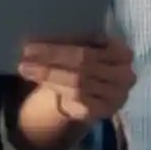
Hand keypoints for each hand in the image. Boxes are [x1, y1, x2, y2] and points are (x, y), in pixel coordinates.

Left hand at [18, 36, 135, 122]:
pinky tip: (38, 80)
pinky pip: (77, 98)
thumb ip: (67, 41)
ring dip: (48, 74)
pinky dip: (55, 87)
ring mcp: (117, 95)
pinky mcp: (105, 110)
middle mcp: (125, 74)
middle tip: (25, 55)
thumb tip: (37, 39)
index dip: (59, 45)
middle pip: (82, 62)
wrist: (92, 93)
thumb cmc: (85, 63)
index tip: (32, 44)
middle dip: (50, 58)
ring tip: (26, 67)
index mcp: (122, 51)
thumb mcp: (80, 47)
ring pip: (77, 82)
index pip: (89, 45)